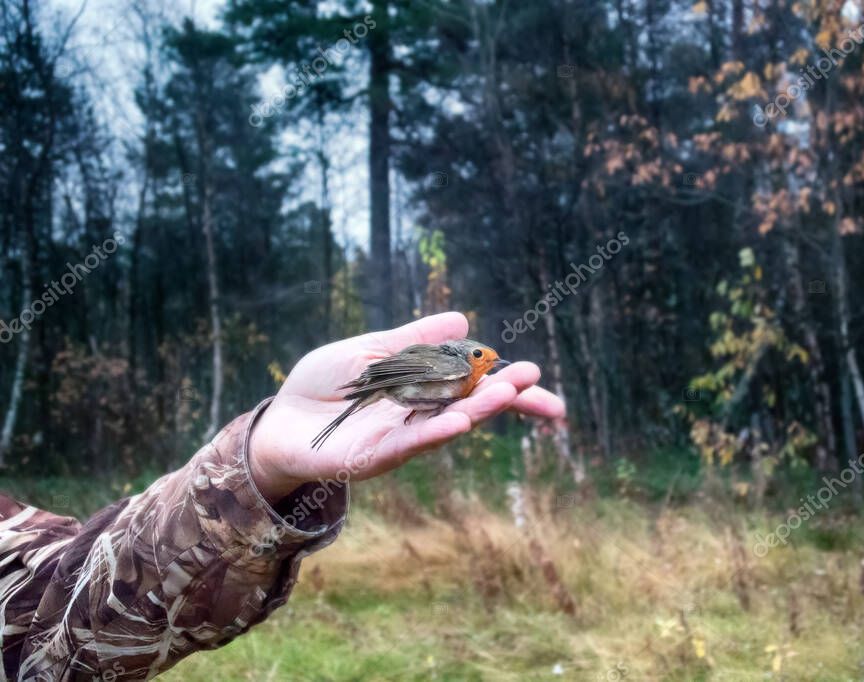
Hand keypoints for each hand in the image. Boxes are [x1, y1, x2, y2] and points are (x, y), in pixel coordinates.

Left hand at [248, 312, 564, 501]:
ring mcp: (400, 438)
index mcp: (423, 389)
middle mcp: (419, 416)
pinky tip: (460, 422)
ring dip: (477, 410)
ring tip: (507, 393)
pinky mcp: (372, 457)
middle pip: (469, 405)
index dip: (508, 387)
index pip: (474, 386)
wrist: (279, 420)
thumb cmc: (326, 384)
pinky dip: (434, 433)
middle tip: (532, 378)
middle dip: (502, 394)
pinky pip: (408, 444)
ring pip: (445, 424)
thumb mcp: (372, 351)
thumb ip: (414, 341)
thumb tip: (461, 319)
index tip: (539, 380)